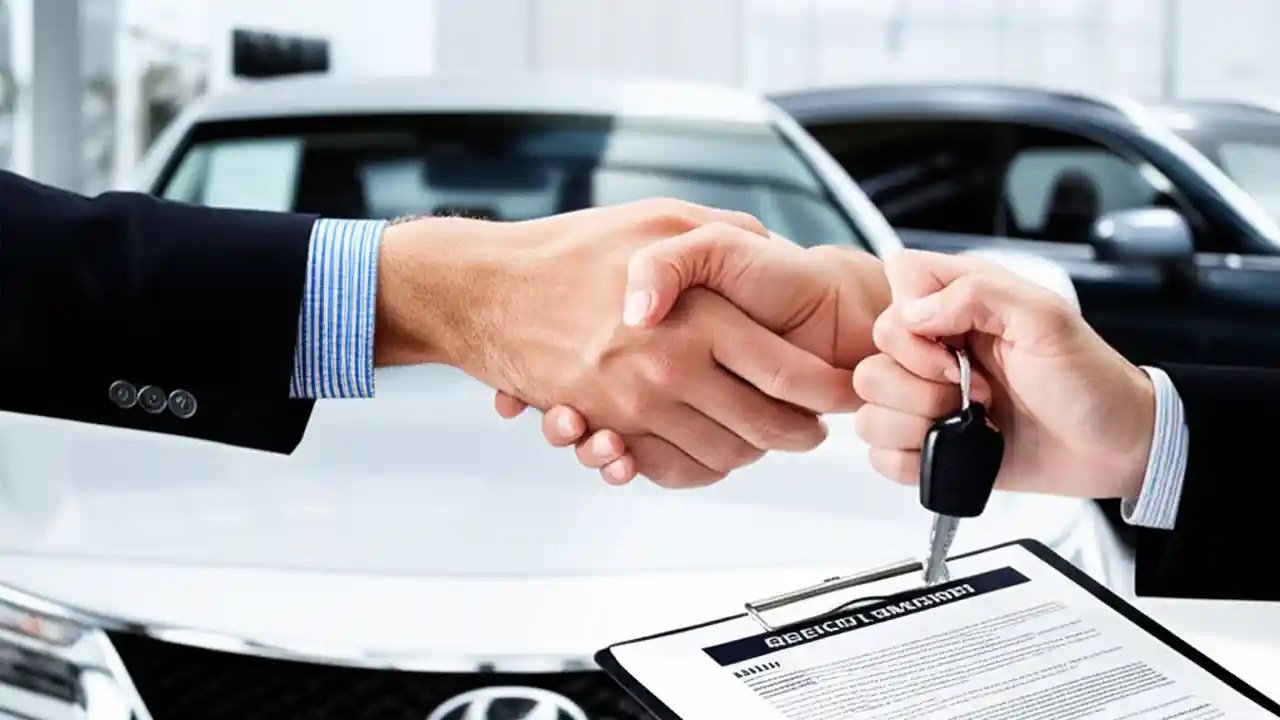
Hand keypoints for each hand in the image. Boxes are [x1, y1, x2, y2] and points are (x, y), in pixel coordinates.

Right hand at [375, 199, 860, 487]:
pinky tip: (712, 446)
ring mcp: (635, 408)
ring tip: (765, 436)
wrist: (485, 291)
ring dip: (752, 452)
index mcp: (698, 319)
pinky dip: (698, 466)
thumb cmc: (568, 250)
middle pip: (765, 428)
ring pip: (722, 456)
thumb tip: (771, 244)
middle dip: (800, 433)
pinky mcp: (605, 428)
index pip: (790, 374)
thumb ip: (724, 233)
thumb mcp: (659, 218)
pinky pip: (669, 468)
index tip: (843, 390)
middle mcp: (671, 371)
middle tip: (814, 428)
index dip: (828, 391)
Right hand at [853, 250, 1155, 498]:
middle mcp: (935, 349)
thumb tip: (914, 311)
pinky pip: (882, 454)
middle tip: (975, 392)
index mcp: (959, 304)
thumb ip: (977, 296)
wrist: (1112, 446)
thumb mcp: (1046, 320)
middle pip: (871, 360)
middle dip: (918, 386)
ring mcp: (929, 398)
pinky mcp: (930, 443)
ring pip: (869, 409)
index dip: (908, 323)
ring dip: (915, 424)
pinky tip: (952, 450)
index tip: (951, 349)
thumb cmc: (1090, 381)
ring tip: (966, 423)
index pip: (893, 290)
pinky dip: (911, 459)